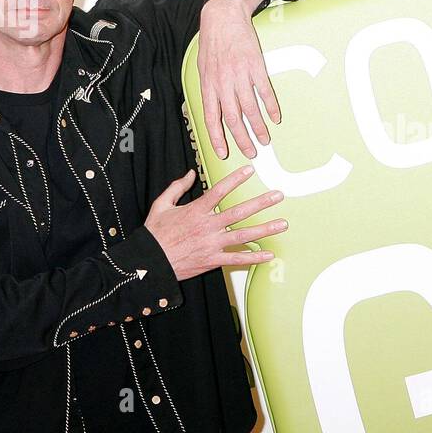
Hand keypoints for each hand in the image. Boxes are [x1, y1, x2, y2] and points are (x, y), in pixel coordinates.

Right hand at [145, 167, 287, 280]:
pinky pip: (236, 259)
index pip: (219, 191)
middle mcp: (207, 226)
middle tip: (278, 196)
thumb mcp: (161, 205)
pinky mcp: (212, 260)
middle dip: (260, 203)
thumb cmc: (154, 234)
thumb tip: (189, 173)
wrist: (148, 262)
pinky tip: (269, 254)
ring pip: (243, 235)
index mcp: (195, 211)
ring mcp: (211, 244)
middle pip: (238, 212)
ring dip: (264, 229)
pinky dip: (253, 257)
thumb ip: (176, 188)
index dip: (235, 179)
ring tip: (282, 224)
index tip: (250, 170)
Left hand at [198, 0, 279, 159]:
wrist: (223, 16)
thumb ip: (208, 88)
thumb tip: (213, 108)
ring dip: (258, 127)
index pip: (211, 118)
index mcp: (208, 85)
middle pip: (233, 119)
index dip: (218, 138)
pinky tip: (275, 117)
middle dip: (242, 139)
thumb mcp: (202, 66)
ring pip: (250, 109)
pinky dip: (270, 107)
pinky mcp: (255, 66)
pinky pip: (264, 92)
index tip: (224, 153)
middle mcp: (223, 83)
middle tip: (251, 152)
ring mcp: (240, 75)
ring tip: (265, 140)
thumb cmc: (212, 42)